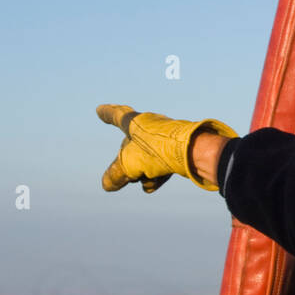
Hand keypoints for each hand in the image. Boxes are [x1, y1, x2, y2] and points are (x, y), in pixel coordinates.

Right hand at [96, 104, 237, 192]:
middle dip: (129, 164)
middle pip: (131, 148)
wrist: (194, 152)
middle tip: (130, 175)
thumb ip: (115, 175)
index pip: (117, 115)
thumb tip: (107, 184)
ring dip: (143, 174)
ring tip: (147, 179)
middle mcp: (151, 127)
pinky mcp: (178, 151)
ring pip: (146, 160)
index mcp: (136, 122)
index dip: (108, 114)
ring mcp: (165, 139)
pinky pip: (160, 165)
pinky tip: (154, 184)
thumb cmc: (158, 150)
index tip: (100, 110)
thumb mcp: (128, 165)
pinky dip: (155, 176)